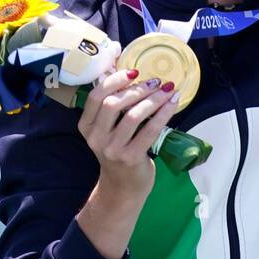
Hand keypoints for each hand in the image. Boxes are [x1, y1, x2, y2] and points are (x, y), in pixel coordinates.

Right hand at [78, 68, 180, 201]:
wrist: (123, 187)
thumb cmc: (119, 151)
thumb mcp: (108, 130)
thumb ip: (113, 108)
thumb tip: (131, 75)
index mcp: (87, 126)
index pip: (96, 97)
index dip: (115, 81)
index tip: (134, 71)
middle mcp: (95, 138)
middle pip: (114, 104)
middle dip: (138, 89)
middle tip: (157, 82)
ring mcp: (112, 149)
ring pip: (133, 116)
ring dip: (153, 100)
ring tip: (168, 91)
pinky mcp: (130, 158)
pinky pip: (149, 130)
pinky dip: (163, 114)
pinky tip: (172, 104)